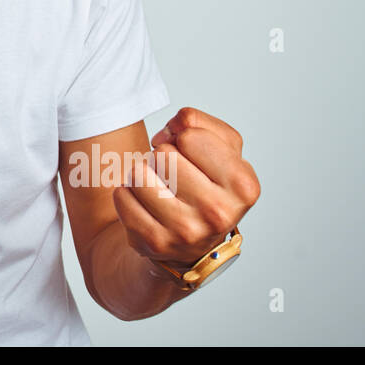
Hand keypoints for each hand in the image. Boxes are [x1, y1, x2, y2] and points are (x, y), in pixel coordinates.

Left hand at [115, 106, 259, 272]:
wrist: (192, 241)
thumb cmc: (206, 184)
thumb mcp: (220, 147)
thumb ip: (199, 122)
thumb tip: (173, 127)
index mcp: (243, 186)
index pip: (190, 136)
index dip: (185, 138)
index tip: (190, 154)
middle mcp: (218, 212)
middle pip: (163, 154)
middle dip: (163, 156)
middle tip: (173, 174)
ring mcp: (185, 231)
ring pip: (138, 172)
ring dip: (143, 173)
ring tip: (159, 187)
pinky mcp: (154, 242)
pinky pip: (122, 195)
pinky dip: (128, 193)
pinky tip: (147, 204)